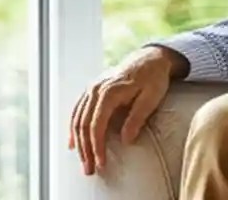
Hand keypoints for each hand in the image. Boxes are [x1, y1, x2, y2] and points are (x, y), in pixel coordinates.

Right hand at [68, 45, 185, 174]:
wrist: (150, 58)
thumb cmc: (153, 78)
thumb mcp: (151, 97)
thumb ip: (137, 118)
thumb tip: (126, 140)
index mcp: (109, 91)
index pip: (97, 124)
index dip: (97, 146)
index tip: (100, 162)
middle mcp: (96, 89)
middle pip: (84, 124)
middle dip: (85, 149)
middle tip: (89, 169)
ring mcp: (92, 88)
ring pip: (78, 119)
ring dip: (79, 142)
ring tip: (83, 161)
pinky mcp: (92, 89)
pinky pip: (78, 111)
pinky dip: (74, 128)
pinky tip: (74, 142)